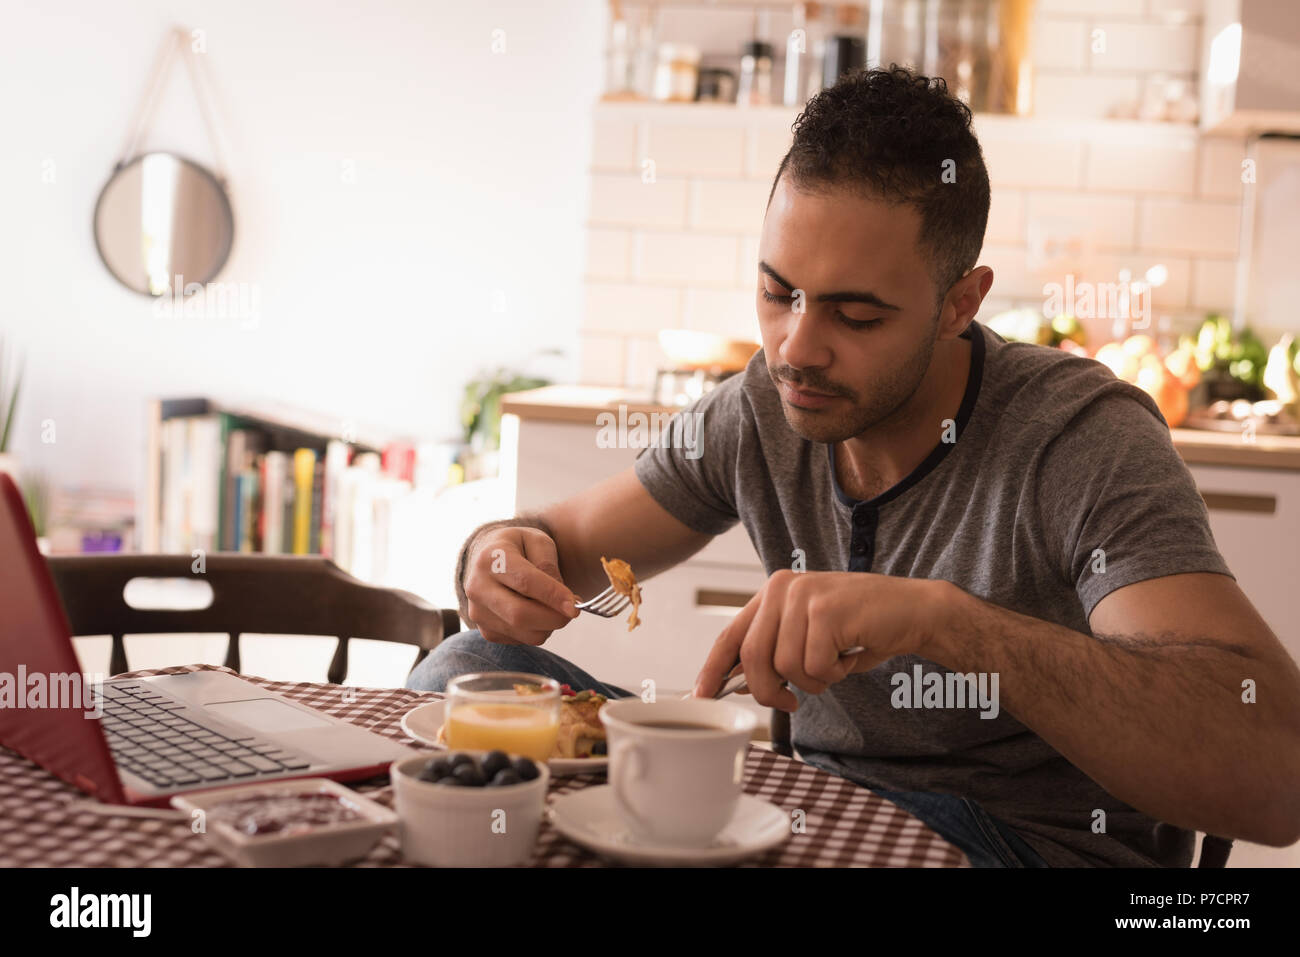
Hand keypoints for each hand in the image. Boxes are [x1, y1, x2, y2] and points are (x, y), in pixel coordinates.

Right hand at [462, 526, 579, 645]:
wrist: (488, 560)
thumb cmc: (517, 548)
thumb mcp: (536, 540)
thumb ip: (549, 564)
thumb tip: (562, 598)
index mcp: (490, 559)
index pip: (524, 582)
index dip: (552, 596)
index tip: (575, 606)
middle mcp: (478, 588)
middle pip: (520, 615)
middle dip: (554, 618)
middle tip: (572, 611)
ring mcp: (478, 612)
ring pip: (524, 632)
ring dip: (549, 625)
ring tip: (552, 606)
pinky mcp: (486, 631)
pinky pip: (521, 640)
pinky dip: (537, 630)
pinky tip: (536, 612)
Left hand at [692, 570, 944, 711]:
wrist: (913, 611)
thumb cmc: (861, 629)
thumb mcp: (808, 635)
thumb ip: (774, 651)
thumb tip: (737, 683)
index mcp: (772, 592)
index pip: (731, 634)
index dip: (713, 669)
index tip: (700, 696)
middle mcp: (782, 588)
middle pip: (754, 658)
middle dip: (770, 691)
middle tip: (791, 703)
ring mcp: (804, 596)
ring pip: (786, 666)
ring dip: (813, 681)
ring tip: (834, 664)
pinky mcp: (826, 611)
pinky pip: (815, 667)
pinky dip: (833, 675)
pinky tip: (849, 656)